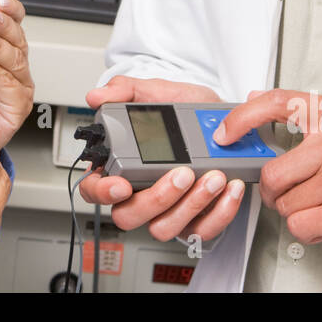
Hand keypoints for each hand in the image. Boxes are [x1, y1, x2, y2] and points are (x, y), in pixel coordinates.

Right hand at [77, 76, 246, 241]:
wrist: (227, 125)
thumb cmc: (189, 113)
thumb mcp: (159, 92)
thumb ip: (126, 90)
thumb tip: (97, 96)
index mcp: (121, 165)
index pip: (93, 189)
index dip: (101, 191)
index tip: (121, 184)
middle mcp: (140, 193)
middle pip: (128, 216)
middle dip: (156, 198)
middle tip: (182, 173)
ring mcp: (166, 211)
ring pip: (164, 228)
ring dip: (191, 205)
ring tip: (213, 176)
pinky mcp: (195, 221)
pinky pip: (201, 231)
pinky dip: (219, 212)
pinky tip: (228, 188)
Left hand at [214, 88, 321, 248]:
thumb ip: (303, 112)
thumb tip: (255, 97)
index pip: (277, 103)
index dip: (242, 117)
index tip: (225, 132)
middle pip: (272, 171)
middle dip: (274, 189)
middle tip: (292, 189)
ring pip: (284, 202)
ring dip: (296, 210)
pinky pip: (299, 225)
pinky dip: (308, 228)